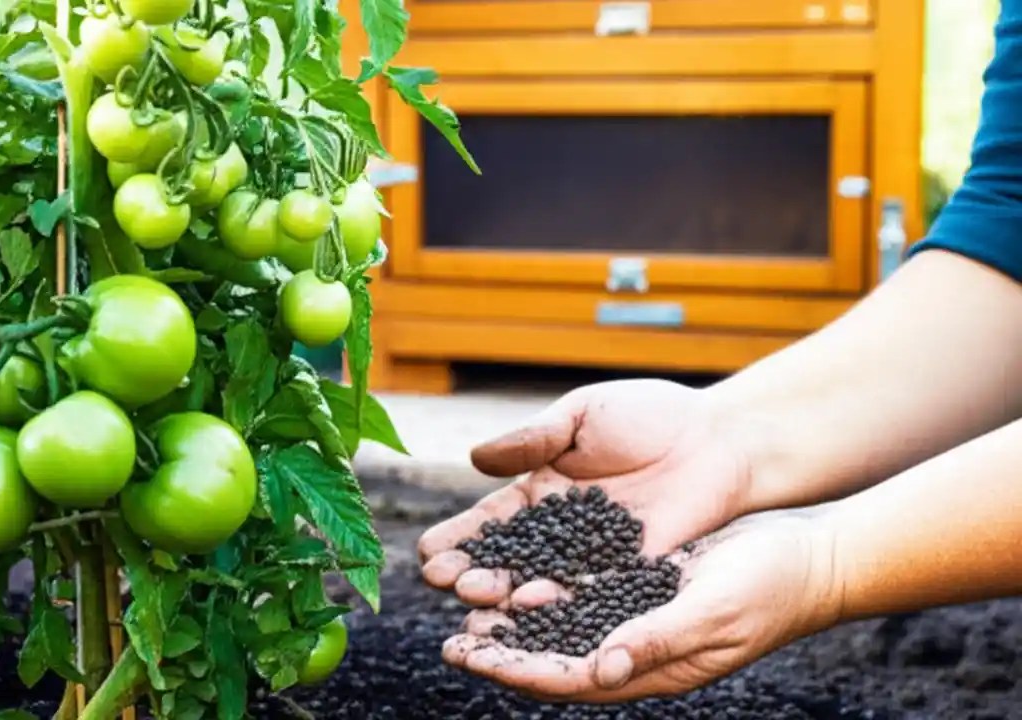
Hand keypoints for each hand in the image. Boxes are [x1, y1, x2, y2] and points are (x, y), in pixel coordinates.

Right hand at [420, 380, 753, 606]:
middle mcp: (561, 530)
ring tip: (473, 597)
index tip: (428, 550)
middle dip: (472, 569)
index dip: (460, 535)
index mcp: (541, 489)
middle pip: (508, 557)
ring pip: (541, 580)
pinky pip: (588, 590)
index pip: (491, 519)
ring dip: (504, 591)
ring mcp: (593, 555)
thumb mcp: (582, 414)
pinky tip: (529, 604)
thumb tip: (475, 458)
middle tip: (442, 580)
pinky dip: (558, 598)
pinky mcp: (629, 572)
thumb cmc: (649, 414)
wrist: (719, 438)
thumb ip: (533, 438)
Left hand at [441, 508, 842, 702]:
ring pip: (564, 626)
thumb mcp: (710, 612)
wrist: (804, 555)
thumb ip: (655, 640)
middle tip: (451, 643)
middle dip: (503, 654)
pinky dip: (548, 590)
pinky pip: (584, 593)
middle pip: (555, 658)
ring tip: (470, 612)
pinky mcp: (640, 587)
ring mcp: (637, 619)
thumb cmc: (768, 589)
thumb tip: (600, 671)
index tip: (469, 660)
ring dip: (517, 623)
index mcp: (650, 670)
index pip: (568, 679)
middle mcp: (636, 650)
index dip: (515, 671)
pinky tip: (516, 578)